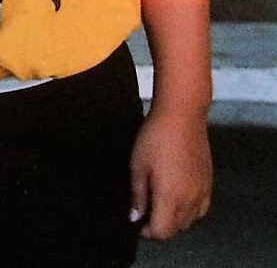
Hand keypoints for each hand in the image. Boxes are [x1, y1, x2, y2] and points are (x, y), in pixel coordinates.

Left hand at [129, 108, 211, 239]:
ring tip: (161, 206)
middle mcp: (190, 200)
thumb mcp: (138, 165)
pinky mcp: (209, 181)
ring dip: (175, 220)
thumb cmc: (155, 137)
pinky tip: (180, 198)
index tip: (137, 222)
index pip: (162, 232)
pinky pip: (202, 208)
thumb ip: (138, 195)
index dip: (147, 232)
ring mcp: (203, 191)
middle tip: (146, 213)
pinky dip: (191, 211)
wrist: (182, 114)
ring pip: (190, 221)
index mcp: (171, 198)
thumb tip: (135, 217)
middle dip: (161, 228)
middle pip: (177, 229)